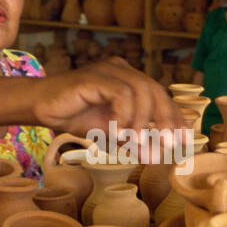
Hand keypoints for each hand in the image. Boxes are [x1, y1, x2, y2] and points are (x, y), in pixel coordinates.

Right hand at [31, 59, 189, 144]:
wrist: (41, 108)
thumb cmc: (75, 116)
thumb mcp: (111, 132)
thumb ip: (134, 140)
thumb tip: (156, 157)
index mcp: (130, 80)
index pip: (161, 96)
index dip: (174, 117)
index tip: (184, 140)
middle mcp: (122, 70)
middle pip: (156, 90)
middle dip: (165, 119)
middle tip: (169, 144)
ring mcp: (109, 70)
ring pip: (141, 90)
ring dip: (142, 120)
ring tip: (136, 141)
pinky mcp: (94, 76)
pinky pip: (120, 93)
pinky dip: (123, 114)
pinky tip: (116, 130)